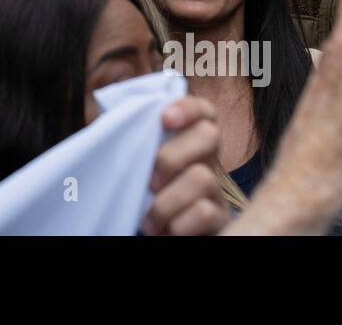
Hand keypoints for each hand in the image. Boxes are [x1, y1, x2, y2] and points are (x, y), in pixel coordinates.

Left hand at [140, 96, 229, 235]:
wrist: (157, 232)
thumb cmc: (143, 196)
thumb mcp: (141, 164)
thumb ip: (138, 140)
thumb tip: (121, 120)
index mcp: (189, 143)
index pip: (203, 111)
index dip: (188, 108)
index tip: (165, 118)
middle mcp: (209, 162)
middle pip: (209, 135)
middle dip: (172, 156)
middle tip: (151, 181)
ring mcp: (217, 190)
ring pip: (202, 177)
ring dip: (166, 201)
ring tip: (150, 219)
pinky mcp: (219, 218)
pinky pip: (204, 212)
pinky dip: (178, 223)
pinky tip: (166, 231)